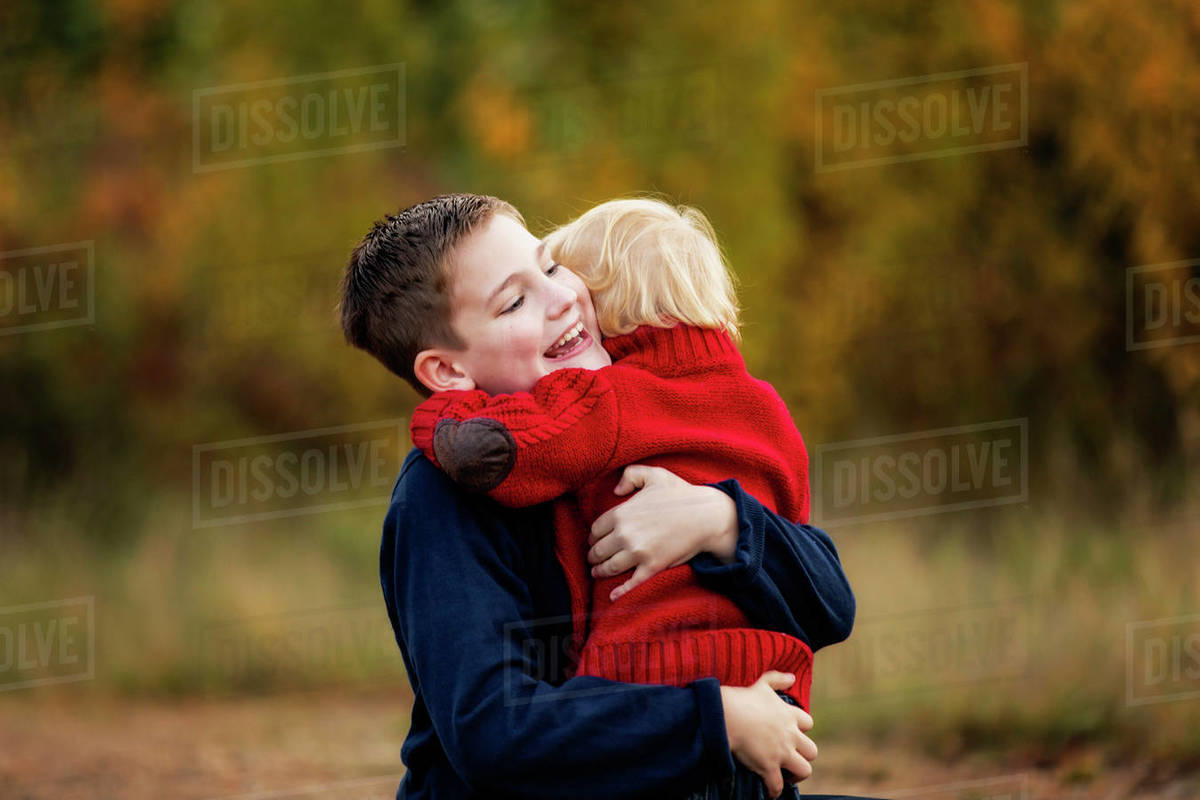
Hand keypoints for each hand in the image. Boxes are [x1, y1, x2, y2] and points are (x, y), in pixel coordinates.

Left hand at [587, 465, 738, 601]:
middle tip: (593, 558)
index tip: (594, 540)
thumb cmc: (681, 494)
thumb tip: (616, 490)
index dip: (593, 536)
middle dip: (593, 555)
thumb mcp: (654, 475)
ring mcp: (638, 553)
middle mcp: (625, 534)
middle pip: (598, 550)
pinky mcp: (652, 567)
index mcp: (622, 513)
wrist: (706, 516)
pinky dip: (619, 592)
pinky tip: (612, 596)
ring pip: (609, 567)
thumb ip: (631, 475)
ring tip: (597, 572)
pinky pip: (631, 583)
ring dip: (600, 571)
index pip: (595, 529)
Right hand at [720, 671, 816, 798]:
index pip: (808, 723)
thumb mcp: (762, 683)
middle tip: (792, 758)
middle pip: (812, 751)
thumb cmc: (742, 698)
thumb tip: (792, 677)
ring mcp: (781, 752)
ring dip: (796, 775)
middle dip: (804, 756)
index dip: (801, 729)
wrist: (727, 716)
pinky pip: (778, 786)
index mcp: (789, 715)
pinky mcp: (769, 767)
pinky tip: (770, 792)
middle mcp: (790, 735)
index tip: (792, 733)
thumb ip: (778, 679)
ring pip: (804, 770)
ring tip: (786, 776)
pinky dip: (774, 791)